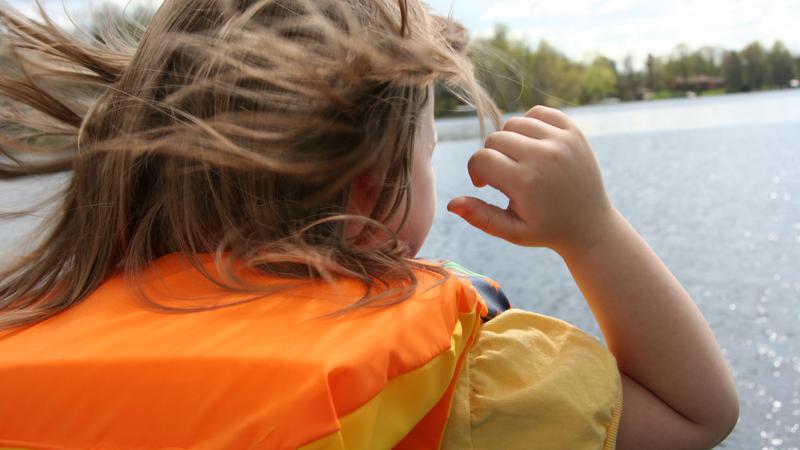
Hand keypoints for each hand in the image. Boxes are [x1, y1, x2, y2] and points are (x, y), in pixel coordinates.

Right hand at [447, 105, 613, 255]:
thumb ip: (480, 217)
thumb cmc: (545, 229)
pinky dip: (530, 125)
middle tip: (506, 177)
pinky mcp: (573, 130)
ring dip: (510, 140)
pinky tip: (533, 146)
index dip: (477, 172)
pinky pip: (538, 112)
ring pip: (514, 122)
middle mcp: (544, 156)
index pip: (481, 159)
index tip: (486, 185)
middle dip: (493, 156)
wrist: (590, 224)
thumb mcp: (511, 231)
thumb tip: (451, 204)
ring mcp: (561, 140)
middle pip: (495, 138)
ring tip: (519, 161)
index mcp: (527, 182)